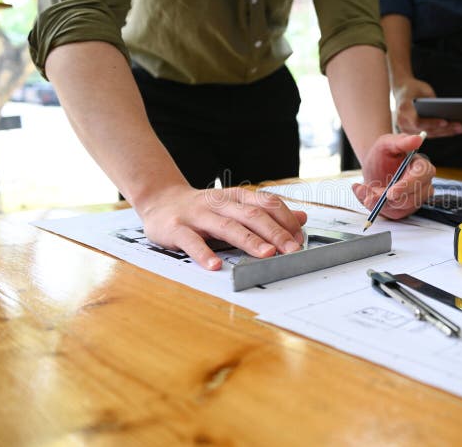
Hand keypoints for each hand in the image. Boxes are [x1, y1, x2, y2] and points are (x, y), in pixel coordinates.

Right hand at [138, 184, 306, 270]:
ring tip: (267, 255)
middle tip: (293, 249)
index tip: (300, 237)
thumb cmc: (203, 208)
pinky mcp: (176, 229)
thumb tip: (302, 218)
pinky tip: (215, 265)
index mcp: (236, 197)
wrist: (159, 200)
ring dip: (250, 241)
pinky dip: (204, 254)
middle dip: (275, 233)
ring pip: (227, 226)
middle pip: (252, 215)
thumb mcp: (237, 207)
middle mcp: (219, 203)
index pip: (267, 203)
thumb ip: (268, 213)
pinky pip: (191, 242)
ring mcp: (197, 215)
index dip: (286, 219)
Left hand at [352, 133, 435, 218]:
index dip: (406, 187)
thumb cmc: (383, 153)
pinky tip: (367, 196)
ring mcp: (415, 199)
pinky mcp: (404, 209)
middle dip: (388, 200)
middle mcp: (423, 185)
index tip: (390, 193)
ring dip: (379, 203)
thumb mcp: (387, 143)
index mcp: (422, 168)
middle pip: (411, 199)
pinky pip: (391, 214)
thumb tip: (417, 139)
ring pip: (400, 209)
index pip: (420, 179)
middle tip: (368, 197)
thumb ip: (401, 141)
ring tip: (364, 191)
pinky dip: (376, 208)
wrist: (374, 165)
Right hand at [394, 78, 461, 137]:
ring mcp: (406, 128)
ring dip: (446, 132)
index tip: (445, 122)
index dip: (432, 123)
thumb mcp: (423, 89)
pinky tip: (454, 129)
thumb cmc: (413, 88)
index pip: (418, 122)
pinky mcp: (413, 132)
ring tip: (460, 128)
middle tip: (460, 126)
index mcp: (403, 109)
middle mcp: (403, 121)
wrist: (401, 90)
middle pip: (426, 130)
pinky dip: (442, 132)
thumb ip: (432, 102)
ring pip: (429, 134)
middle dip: (445, 129)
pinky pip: (429, 134)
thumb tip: (448, 112)